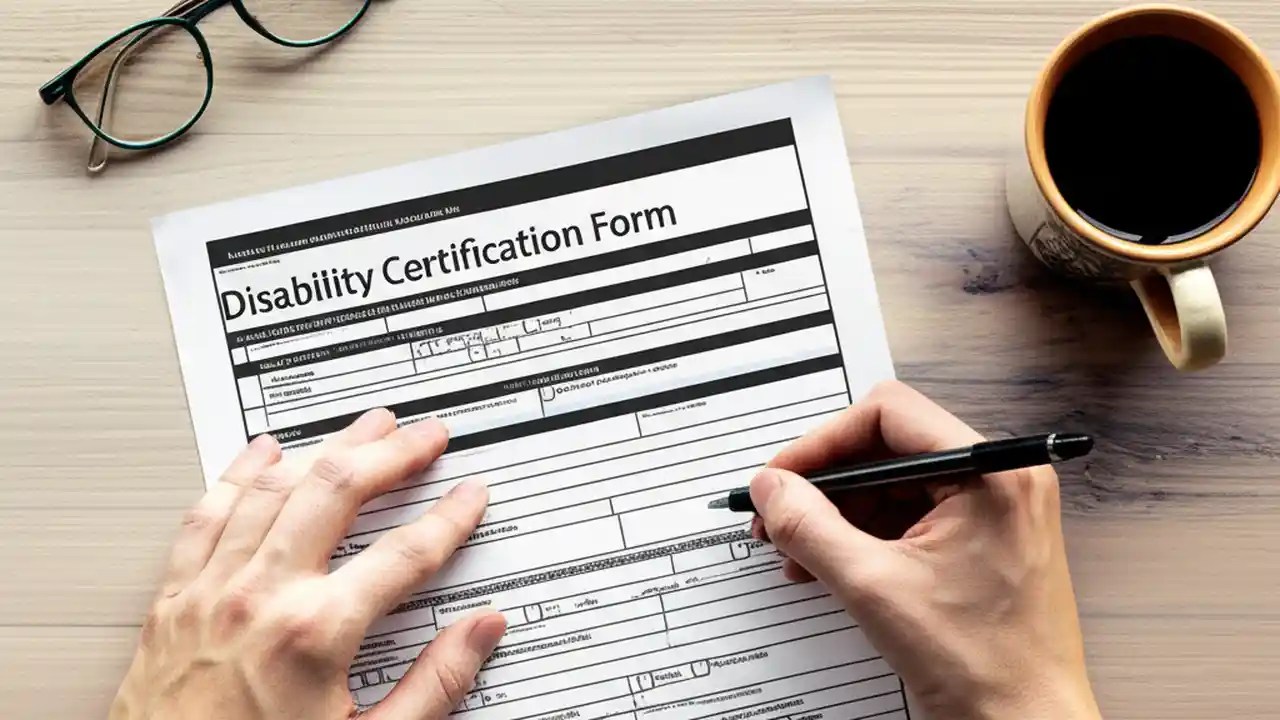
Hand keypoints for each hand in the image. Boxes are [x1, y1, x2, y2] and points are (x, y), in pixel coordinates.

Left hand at [110, 409, 506, 719]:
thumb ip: (434, 685)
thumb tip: (480, 633)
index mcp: (316, 634)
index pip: (406, 553)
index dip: (448, 517)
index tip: (468, 496)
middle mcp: (261, 598)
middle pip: (338, 493)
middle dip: (390, 454)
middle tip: (424, 437)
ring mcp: (211, 592)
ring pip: (276, 487)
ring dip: (327, 447)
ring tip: (363, 428)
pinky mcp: (173, 600)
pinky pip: (207, 513)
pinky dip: (239, 475)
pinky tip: (263, 453)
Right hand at [749, 381, 1100, 719]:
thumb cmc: (986, 666)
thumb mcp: (872, 587)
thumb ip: (809, 527)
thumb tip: (770, 489)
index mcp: (991, 472)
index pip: (888, 415)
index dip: (823, 442)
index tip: (784, 475)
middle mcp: (1000, 478)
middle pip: (888, 447)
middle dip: (826, 484)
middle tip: (779, 513)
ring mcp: (994, 509)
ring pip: (893, 484)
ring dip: (839, 514)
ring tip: (798, 550)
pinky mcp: (982, 539)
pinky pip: (910, 516)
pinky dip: (864, 536)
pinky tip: (828, 564)